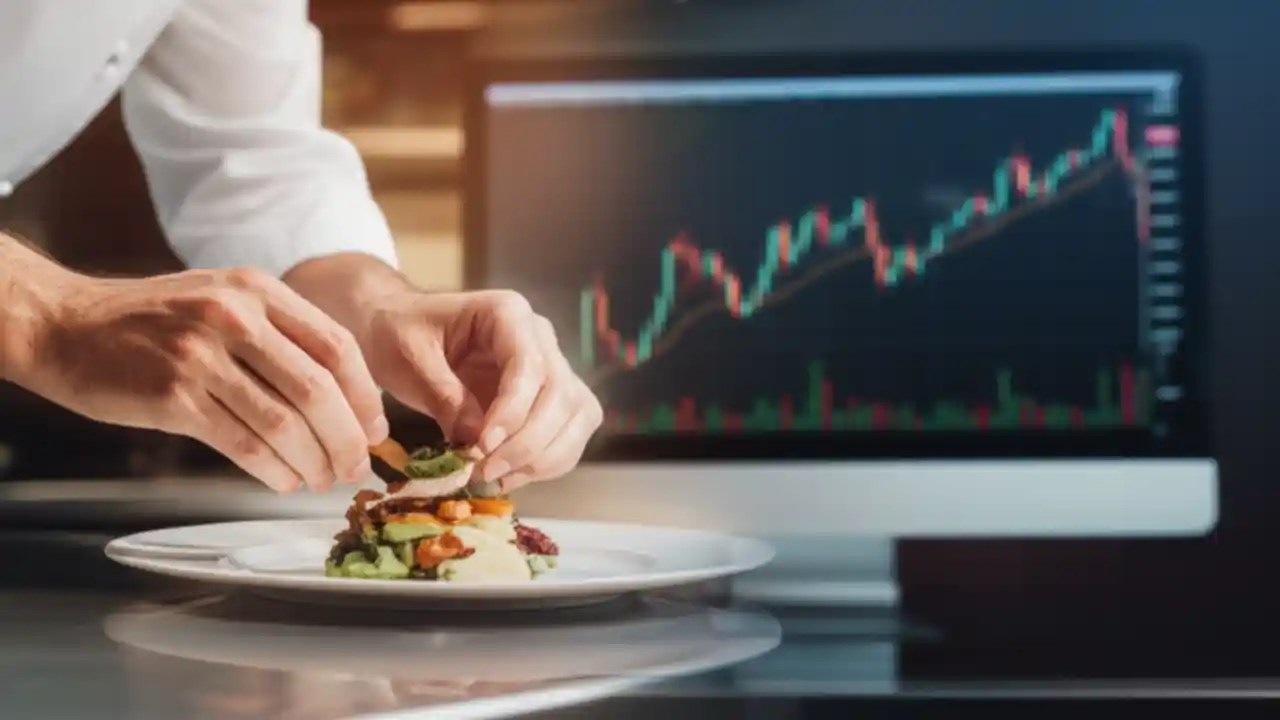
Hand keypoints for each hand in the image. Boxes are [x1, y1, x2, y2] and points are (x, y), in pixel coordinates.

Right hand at [17, 267, 387, 491]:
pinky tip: (283, 480)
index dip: (365, 396)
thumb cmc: (153, 320)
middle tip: (355, 467)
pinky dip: (272, 470)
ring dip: (312, 462)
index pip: (337, 346)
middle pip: (318, 389)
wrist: (65, 324)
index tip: (375, 429)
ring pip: (284, 423)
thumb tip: (345, 398)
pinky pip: (242, 444)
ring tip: (321, 480)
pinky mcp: (173, 397)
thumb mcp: (223, 300)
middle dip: (346, 438)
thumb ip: (280, 335)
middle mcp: (234, 316)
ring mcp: (202, 356)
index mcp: (257, 289)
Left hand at [361, 290, 602, 491]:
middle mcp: (540, 337)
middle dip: (528, 442)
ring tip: (495, 476)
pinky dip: (546, 462)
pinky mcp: (548, 398)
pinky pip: (569, 433)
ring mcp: (550, 367)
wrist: (397, 328)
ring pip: (578, 416)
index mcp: (507, 313)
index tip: (482, 446)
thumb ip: (444, 396)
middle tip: (484, 471)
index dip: (513, 411)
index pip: (530, 365)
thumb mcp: (409, 359)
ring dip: (544, 456)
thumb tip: (476, 443)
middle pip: (562, 394)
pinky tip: (508, 476)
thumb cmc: (399, 334)